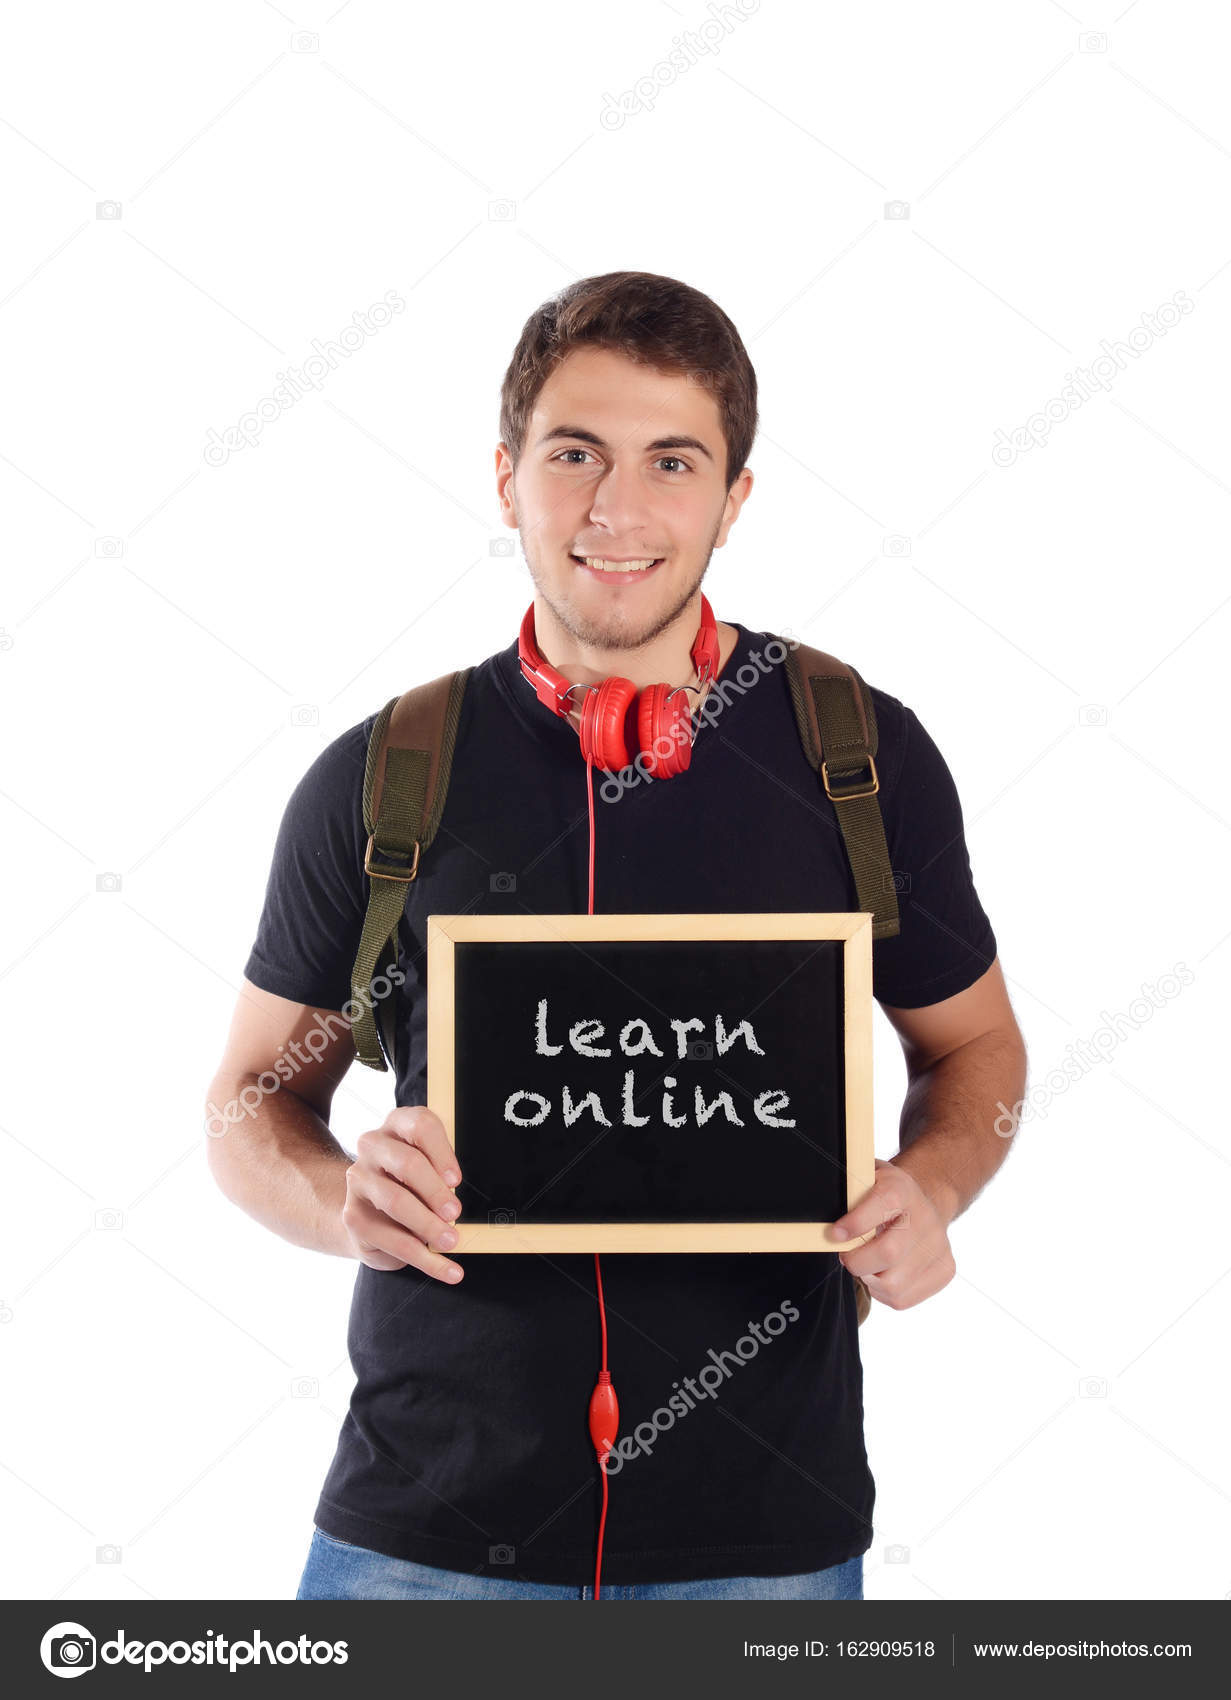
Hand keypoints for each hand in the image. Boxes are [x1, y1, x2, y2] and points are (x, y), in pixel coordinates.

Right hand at [341, 1106, 464, 1282]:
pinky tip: (449, 1271)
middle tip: (455, 1213)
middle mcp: (373, 1145)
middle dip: (435, 1192)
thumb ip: (442, 1174)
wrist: (369, 1210)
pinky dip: (426, 1260)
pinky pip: (392, 1240)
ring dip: (429, 1225)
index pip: (420, 1126)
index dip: (441, 1153)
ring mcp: (358, 1179)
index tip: (456, 1181)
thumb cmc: (411, 1184)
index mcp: (397, 1124)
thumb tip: (460, 1203)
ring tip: (452, 1241)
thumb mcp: (429, 1169)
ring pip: (396, 1201)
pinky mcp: (353, 1216)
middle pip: (407, 1163)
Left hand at [828, 1157, 955, 1310]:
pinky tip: (883, 1274)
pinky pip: (902, 1299)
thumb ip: (847, 1190)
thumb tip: (819, 1204)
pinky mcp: (944, 1271)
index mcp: (902, 1190)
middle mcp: (925, 1218)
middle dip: (857, 1262)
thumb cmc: (885, 1194)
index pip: (884, 1204)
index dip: (856, 1223)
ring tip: (866, 1265)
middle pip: (889, 1252)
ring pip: (893, 1284)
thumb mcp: (867, 1178)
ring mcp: (938, 1247)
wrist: (927, 1202)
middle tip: (846, 1257)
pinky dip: (883, 1292)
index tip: (834, 1234)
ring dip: (870, 1279)